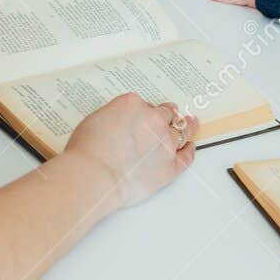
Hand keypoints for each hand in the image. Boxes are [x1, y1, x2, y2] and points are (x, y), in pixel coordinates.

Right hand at [62, 93, 196, 209]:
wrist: (95, 175)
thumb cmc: (89, 152)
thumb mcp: (94, 121)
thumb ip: (112, 118)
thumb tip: (117, 126)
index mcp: (132, 104)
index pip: (144, 104)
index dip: (144, 111)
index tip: (144, 114)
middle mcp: (153, 120)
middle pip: (166, 114)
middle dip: (168, 115)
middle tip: (171, 114)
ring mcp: (164, 143)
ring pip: (182, 131)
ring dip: (187, 127)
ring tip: (191, 124)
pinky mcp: (170, 166)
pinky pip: (187, 157)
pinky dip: (189, 152)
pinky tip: (190, 148)